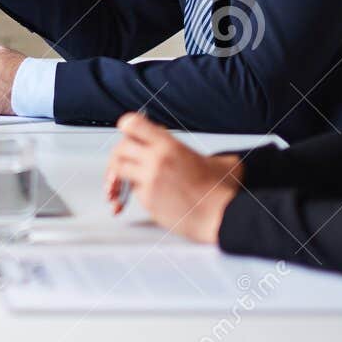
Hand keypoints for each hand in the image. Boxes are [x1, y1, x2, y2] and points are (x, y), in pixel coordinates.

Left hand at [105, 112, 242, 242]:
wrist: (223, 216)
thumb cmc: (222, 190)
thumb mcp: (216, 159)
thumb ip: (201, 154)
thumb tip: (203, 157)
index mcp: (169, 145)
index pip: (132, 124)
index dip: (129, 128)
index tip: (131, 135)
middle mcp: (155, 160)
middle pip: (120, 147)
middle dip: (120, 153)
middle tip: (126, 159)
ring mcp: (149, 181)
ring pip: (119, 169)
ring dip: (119, 174)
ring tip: (124, 180)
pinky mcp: (148, 200)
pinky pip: (132, 191)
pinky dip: (133, 192)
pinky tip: (142, 196)